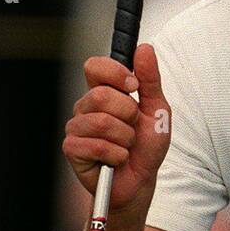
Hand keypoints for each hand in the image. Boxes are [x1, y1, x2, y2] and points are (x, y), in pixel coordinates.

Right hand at [63, 43, 170, 213]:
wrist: (141, 182)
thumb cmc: (146, 147)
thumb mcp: (156, 110)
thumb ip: (150, 80)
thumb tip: (144, 48)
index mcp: (103, 92)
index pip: (94, 66)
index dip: (114, 72)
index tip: (133, 86)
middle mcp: (86, 107)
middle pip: (101, 95)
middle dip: (128, 114)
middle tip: (133, 127)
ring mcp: (77, 127)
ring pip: (101, 122)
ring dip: (125, 138)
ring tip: (126, 146)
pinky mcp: (72, 149)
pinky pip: (95, 145)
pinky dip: (116, 154)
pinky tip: (116, 159)